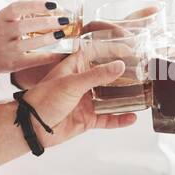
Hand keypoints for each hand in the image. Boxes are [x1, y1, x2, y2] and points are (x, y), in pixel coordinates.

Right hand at [0, 0, 74, 80]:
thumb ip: (20, 15)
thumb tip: (52, 10)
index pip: (17, 8)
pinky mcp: (12, 64)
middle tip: (63, 20)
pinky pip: (32, 60)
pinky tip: (59, 53)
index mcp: (1, 19)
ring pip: (27, 44)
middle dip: (45, 22)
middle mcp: (1, 33)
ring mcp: (6, 49)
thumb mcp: (2, 20)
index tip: (53, 5)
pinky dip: (46, 57)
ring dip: (46, 39)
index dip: (35, 5)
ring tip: (61, 34)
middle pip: (23, 26)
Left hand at [22, 50, 136, 143]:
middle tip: (142, 71)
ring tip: (142, 93)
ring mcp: (86, 101)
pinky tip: (132, 118)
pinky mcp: (87, 118)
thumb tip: (120, 65)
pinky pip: (107, 118)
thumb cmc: (43, 99)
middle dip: (123, 74)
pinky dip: (119, 119)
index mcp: (75, 67)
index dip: (112, 49)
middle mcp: (82, 82)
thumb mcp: (72, 83)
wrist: (32, 126)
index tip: (130, 48)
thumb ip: (97, 75)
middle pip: (107, 75)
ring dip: (124, 97)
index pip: (96, 52)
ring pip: (110, 97)